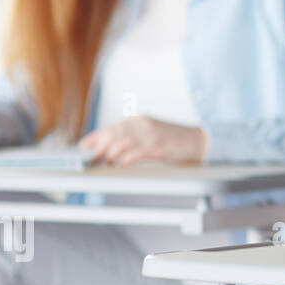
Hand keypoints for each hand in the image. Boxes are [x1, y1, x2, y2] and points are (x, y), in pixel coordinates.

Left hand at [78, 117, 205, 165]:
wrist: (201, 141)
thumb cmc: (176, 141)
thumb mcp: (152, 134)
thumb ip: (133, 138)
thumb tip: (110, 149)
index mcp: (140, 120)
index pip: (110, 127)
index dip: (94, 138)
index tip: (83, 148)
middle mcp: (143, 125)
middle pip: (112, 133)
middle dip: (99, 147)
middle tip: (92, 159)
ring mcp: (151, 135)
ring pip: (121, 142)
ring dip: (110, 154)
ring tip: (107, 163)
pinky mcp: (159, 147)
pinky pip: (137, 152)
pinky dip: (126, 158)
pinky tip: (122, 164)